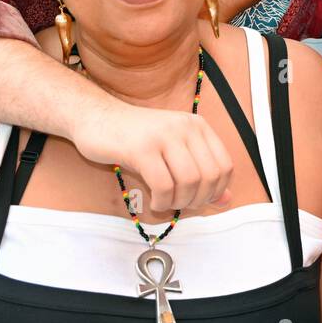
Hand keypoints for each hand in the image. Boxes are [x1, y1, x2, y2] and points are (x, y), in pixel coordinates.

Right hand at [70, 102, 233, 213]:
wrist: (96, 118)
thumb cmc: (135, 140)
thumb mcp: (173, 153)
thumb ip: (201, 175)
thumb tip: (226, 201)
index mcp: (198, 126)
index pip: (224, 166)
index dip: (216, 191)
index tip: (199, 200)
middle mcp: (185, 127)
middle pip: (209, 176)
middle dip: (198, 200)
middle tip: (180, 205)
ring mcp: (164, 135)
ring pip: (189, 181)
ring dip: (179, 202)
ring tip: (165, 203)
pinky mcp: (141, 148)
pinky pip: (163, 184)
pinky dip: (162, 201)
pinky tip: (155, 202)